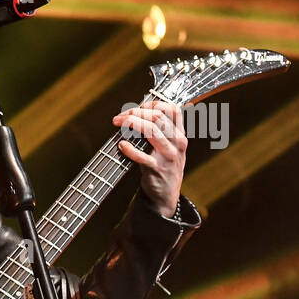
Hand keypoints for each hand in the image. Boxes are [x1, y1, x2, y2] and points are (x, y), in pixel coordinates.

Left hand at [114, 99, 186, 216]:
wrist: (166, 194)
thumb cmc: (162, 166)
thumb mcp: (169, 146)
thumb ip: (160, 130)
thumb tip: (137, 112)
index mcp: (180, 134)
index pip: (172, 109)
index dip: (152, 103)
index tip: (136, 108)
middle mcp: (178, 142)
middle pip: (158, 116)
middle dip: (135, 112)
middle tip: (119, 117)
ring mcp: (168, 156)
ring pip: (152, 130)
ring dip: (131, 123)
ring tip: (118, 124)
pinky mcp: (156, 169)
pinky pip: (142, 156)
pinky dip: (129, 149)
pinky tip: (121, 145)